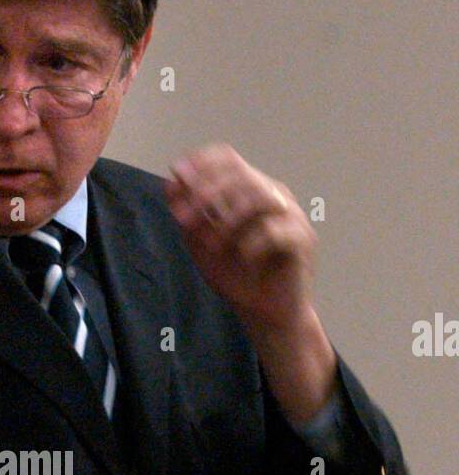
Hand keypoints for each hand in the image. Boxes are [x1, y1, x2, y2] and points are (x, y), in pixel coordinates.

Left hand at [164, 144, 317, 333]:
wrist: (264, 315)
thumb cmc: (237, 277)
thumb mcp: (201, 245)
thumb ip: (187, 214)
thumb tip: (171, 181)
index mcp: (250, 190)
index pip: (229, 159)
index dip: (202, 162)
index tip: (177, 174)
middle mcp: (273, 196)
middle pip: (241, 174)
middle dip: (206, 193)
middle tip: (184, 220)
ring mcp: (291, 215)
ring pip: (259, 197)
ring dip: (227, 220)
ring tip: (212, 246)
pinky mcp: (302, 240)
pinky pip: (275, 230)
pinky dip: (252, 243)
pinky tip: (243, 257)